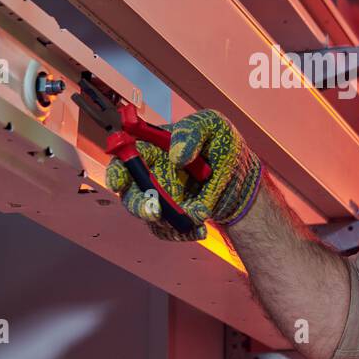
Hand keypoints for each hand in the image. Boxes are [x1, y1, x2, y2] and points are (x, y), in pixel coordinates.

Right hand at [105, 109, 262, 241]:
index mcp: (151, 147)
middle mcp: (149, 174)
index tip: (120, 183)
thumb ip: (192, 131)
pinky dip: (183, 232)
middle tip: (156, 212)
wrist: (241, 175)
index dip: (117, 171)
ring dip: (169, 222)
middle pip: (130, 194)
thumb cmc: (221, 143)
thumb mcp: (213, 125)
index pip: (124, 158)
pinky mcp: (170, 217)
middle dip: (139, 206)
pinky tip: (201, 228)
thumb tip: (175, 157)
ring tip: (198, 216)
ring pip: (149, 216)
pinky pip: (167, 231)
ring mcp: (158, 198)